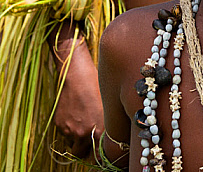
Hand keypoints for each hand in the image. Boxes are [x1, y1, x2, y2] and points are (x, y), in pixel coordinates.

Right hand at [53, 35, 103, 158]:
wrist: (77, 75)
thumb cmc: (98, 87)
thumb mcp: (110, 107)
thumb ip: (109, 126)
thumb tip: (114, 137)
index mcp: (100, 130)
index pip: (99, 156)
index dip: (101, 155)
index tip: (104, 153)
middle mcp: (83, 134)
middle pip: (82, 154)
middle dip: (87, 150)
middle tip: (92, 140)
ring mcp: (69, 130)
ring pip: (73, 143)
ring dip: (78, 138)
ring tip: (85, 121)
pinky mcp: (59, 124)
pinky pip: (65, 133)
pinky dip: (70, 128)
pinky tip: (77, 113)